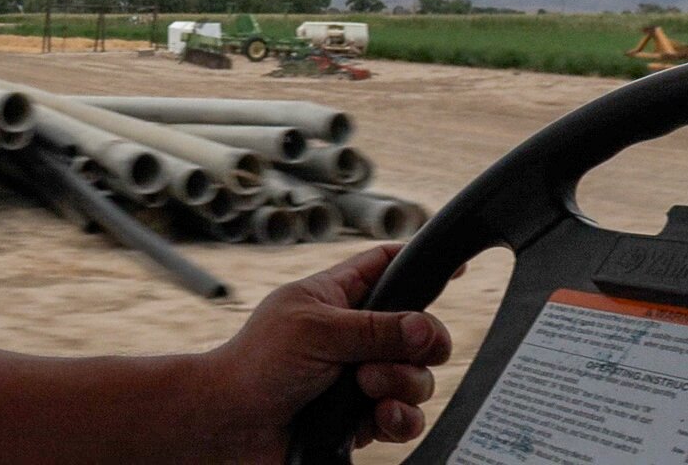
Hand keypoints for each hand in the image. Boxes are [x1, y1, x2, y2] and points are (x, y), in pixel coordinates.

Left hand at [200, 243, 451, 460]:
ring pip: (417, 378)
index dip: (417, 262)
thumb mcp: (318, 330)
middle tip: (388, 357)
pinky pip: (405, 418)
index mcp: (336, 296)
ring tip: (367, 389)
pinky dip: (399, 419)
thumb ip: (378, 328)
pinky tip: (379, 418)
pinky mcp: (361, 418)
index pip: (384, 266)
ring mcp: (359, 378)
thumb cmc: (257, 364)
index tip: (456, 266)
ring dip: (402, 385)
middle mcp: (353, 336)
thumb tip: (428, 327)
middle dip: (420, 346)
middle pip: (419, 331)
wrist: (231, 426)